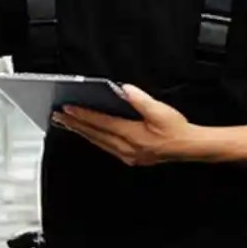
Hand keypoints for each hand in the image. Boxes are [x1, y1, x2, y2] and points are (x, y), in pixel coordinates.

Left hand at [52, 85, 198, 165]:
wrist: (188, 147)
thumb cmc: (176, 129)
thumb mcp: (160, 110)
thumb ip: (140, 99)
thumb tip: (124, 89)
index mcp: (133, 135)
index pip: (102, 123)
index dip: (84, 115)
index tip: (68, 109)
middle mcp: (127, 148)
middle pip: (95, 134)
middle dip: (75, 125)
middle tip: (58, 117)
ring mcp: (128, 155)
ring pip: (98, 142)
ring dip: (82, 132)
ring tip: (68, 124)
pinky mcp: (130, 158)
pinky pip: (105, 147)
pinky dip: (94, 138)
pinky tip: (89, 134)